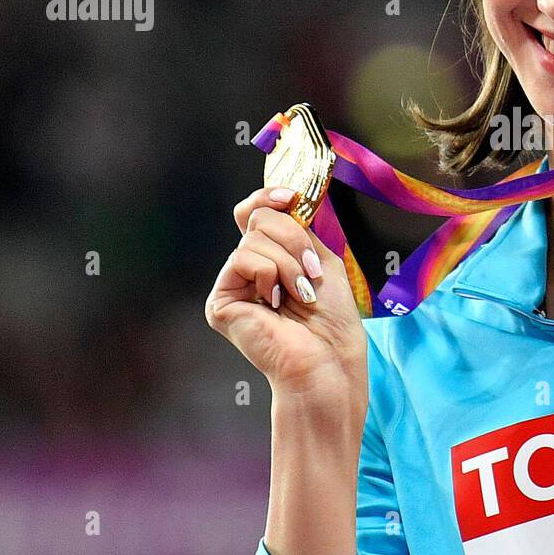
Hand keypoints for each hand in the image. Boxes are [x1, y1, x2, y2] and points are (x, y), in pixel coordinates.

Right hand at [205, 186, 367, 414]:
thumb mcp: (321, 259)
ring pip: (254, 238)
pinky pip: (243, 259)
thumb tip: (288, 197)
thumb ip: (300, 229)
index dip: (269, 197)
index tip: (292, 197)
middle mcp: (249, 268)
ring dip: (289, 262)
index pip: (256, 212)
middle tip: (310, 271)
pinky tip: (277, 301)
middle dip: (293, 237)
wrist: (328, 358)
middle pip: (258, 218)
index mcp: (273, 257)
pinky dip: (270, 274)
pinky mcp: (221, 302)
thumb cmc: (332, 319)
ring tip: (300, 293)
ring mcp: (233, 285)